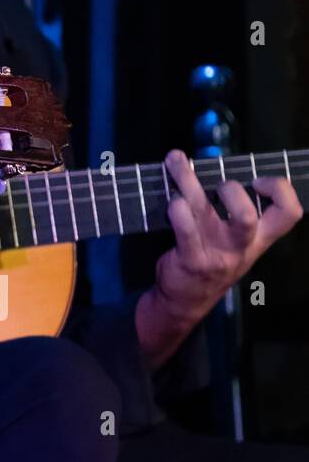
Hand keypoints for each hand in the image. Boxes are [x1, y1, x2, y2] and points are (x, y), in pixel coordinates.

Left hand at [156, 149, 303, 321]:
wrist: (187, 301)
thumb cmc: (212, 259)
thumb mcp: (236, 242)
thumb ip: (235, 213)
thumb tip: (218, 166)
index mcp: (259, 238)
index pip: (289, 214)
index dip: (281, 190)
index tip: (257, 179)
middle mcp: (241, 246)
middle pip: (248, 215)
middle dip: (231, 190)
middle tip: (215, 185)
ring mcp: (216, 254)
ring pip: (206, 212)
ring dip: (187, 180)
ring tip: (175, 160)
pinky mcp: (192, 261)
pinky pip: (184, 230)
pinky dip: (176, 210)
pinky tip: (171, 198)